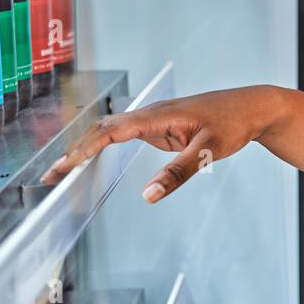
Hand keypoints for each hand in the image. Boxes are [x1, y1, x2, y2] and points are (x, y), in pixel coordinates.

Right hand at [38, 86, 279, 202]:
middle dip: (75, 150)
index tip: (64, 167)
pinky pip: (123, 135)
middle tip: (51, 177)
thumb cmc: (233, 123)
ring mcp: (154, 120)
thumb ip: (178, 173)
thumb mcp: (208, 151)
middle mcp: (151, 114)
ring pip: (110, 131)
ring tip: (62, 171)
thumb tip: (148, 196)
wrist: (252, 107)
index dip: (84, 149)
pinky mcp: (159, 128)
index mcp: (158, 115)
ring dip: (85, 147)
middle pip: (102, 129)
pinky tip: (91, 160)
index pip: (110, 132)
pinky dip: (102, 146)